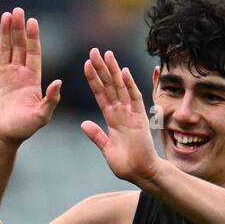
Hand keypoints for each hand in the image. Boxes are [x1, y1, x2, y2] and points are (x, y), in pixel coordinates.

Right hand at [0, 7, 61, 146]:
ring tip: (5, 16)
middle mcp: (18, 73)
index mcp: (32, 78)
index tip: (32, 21)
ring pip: (4, 48)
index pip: (34, 52)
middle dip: (19, 29)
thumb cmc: (21, 130)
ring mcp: (3, 75)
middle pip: (20, 45)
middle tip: (18, 11)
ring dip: (4, 32)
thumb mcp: (41, 116)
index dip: (33, 37)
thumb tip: (59, 82)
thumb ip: (51, 99)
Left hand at [80, 49, 163, 186]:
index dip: (94, 79)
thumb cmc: (126, 163)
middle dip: (101, 69)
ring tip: (105, 54)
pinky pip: (134, 98)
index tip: (86, 64)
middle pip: (110, 86)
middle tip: (93, 50)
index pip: (101, 94)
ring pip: (120, 88)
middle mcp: (121, 112)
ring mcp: (131, 114)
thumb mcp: (106, 148)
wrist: (141, 173)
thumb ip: (96, 135)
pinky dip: (129, 85)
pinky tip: (123, 71)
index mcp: (112, 118)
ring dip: (112, 71)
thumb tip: (84, 123)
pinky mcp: (139, 119)